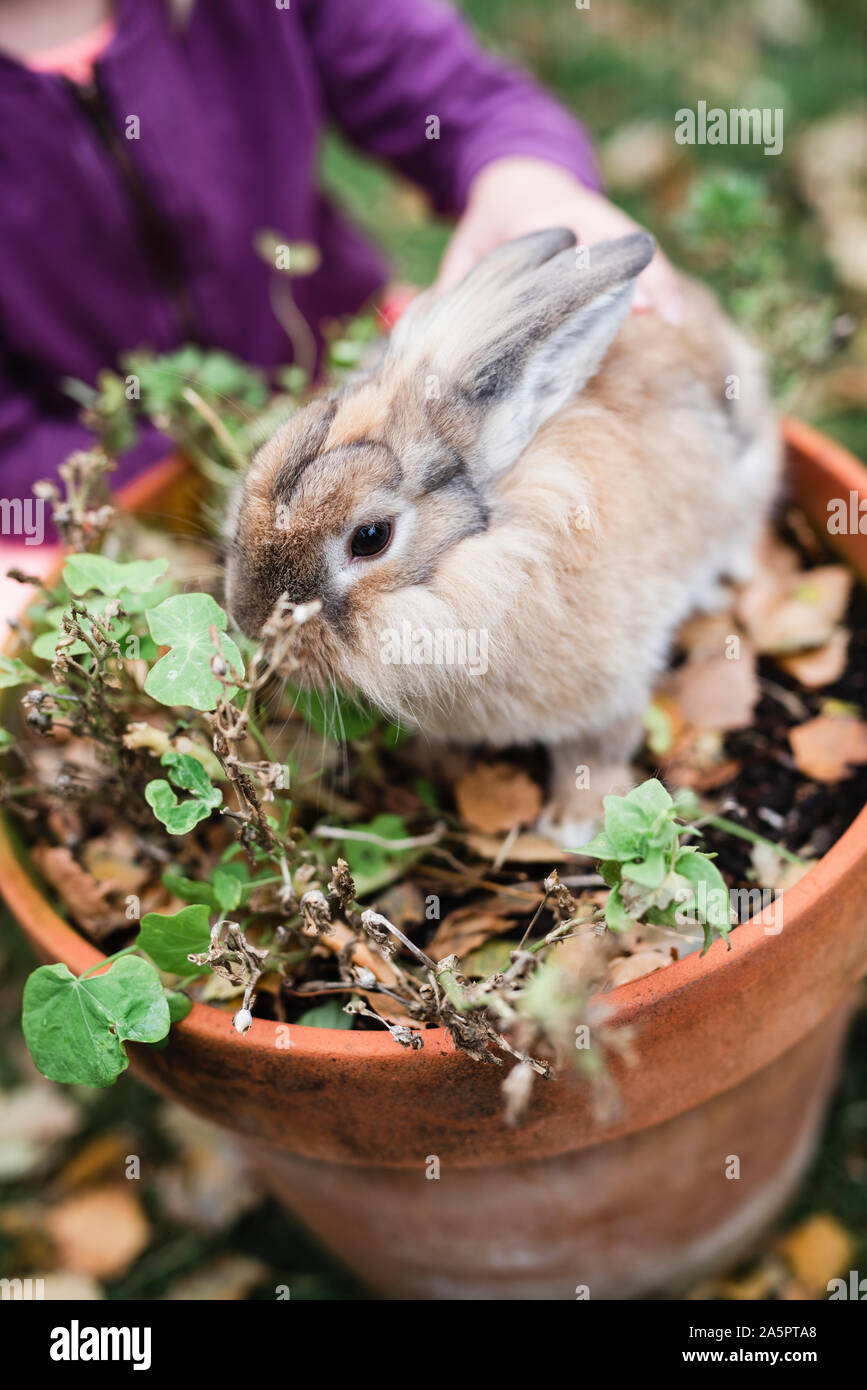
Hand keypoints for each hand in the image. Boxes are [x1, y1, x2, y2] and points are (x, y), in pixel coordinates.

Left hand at [436, 157, 681, 322]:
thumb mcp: (467, 243)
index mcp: (538, 214)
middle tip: (656, 311)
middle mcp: (576, 212)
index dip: (584, 264)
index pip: (565, 239)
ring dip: (658, 279)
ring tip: (674, 318)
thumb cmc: (491, 220)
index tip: (590, 286)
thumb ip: (457, 280)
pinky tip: (670, 312)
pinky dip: (658, 279)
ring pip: (635, 245)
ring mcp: (600, 218)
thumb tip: (444, 321)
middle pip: (613, 238)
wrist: (518, 175)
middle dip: (637, 271)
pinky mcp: (614, 230)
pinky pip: (641, 253)